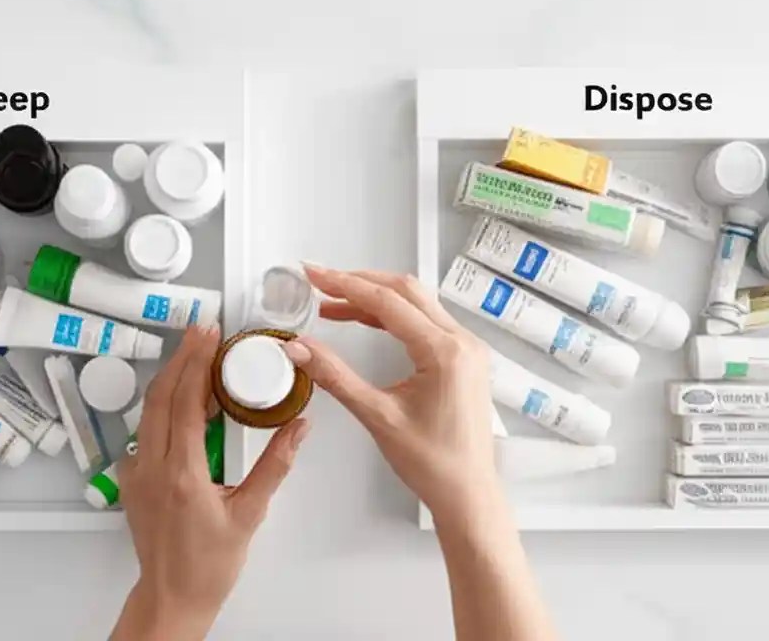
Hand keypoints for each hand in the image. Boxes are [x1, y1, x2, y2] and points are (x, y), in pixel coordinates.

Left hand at [112, 325, 309, 640]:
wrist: (172, 596)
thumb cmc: (209, 564)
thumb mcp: (250, 513)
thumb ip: (275, 465)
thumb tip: (298, 427)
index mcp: (182, 474)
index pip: (184, 402)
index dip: (196, 363)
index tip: (210, 336)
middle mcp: (152, 468)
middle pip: (161, 396)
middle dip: (182, 358)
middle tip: (203, 331)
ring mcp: (137, 473)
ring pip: (149, 410)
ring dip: (172, 379)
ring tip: (196, 355)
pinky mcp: (134, 480)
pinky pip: (145, 431)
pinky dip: (164, 406)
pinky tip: (183, 399)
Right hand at [282, 265, 499, 518]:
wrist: (468, 493)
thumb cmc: (433, 463)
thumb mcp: (377, 416)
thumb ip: (335, 376)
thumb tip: (301, 348)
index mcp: (445, 352)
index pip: (387, 302)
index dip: (345, 284)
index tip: (315, 275)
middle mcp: (462, 342)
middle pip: (405, 291)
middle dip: (359, 282)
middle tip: (321, 281)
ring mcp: (467, 349)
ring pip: (417, 303)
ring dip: (375, 298)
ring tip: (334, 304)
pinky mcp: (464, 359)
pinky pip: (427, 322)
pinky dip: (393, 316)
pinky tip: (366, 321)